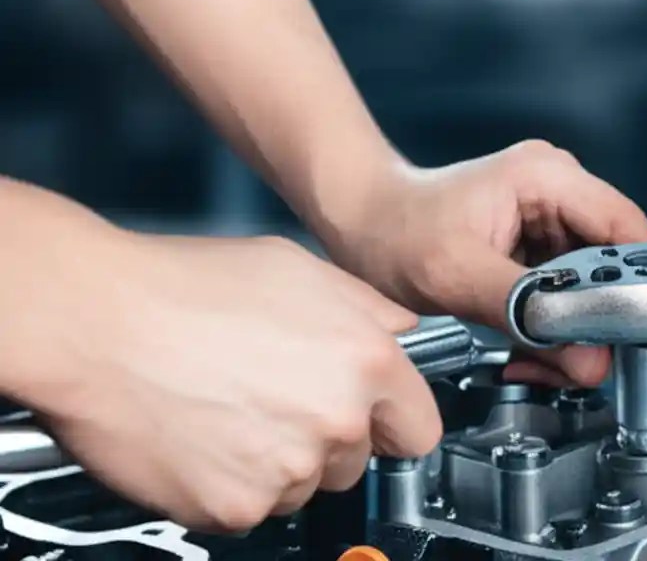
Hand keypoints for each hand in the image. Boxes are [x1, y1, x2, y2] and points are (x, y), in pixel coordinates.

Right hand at [15, 231, 437, 532]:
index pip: (419, 427)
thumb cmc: (186, 287)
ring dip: (279, 462)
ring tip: (229, 408)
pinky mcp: (235, 508)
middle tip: (272, 397)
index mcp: (365, 361)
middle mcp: (337, 420)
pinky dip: (230, 484)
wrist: (95, 322)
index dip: (392, 421)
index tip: (374, 420)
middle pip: (359, 460)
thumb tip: (402, 328)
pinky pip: (252, 509)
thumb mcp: (298, 268)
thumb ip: (366, 307)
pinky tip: (203, 434)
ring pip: (306, 487)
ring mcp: (288, 471)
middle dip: (327, 436)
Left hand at [314, 140, 646, 386]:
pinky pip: (569, 296)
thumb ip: (527, 315)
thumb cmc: (393, 230)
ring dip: (574, 334)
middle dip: (603, 323)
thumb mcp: (456, 275)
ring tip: (534, 359)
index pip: (628, 231)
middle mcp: (560, 190)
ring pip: (596, 288)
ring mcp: (551, 217)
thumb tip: (589, 358)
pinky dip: (555, 330)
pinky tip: (527, 348)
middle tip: (572, 363)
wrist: (359, 220)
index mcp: (548, 176)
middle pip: (618, 265)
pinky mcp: (539, 247)